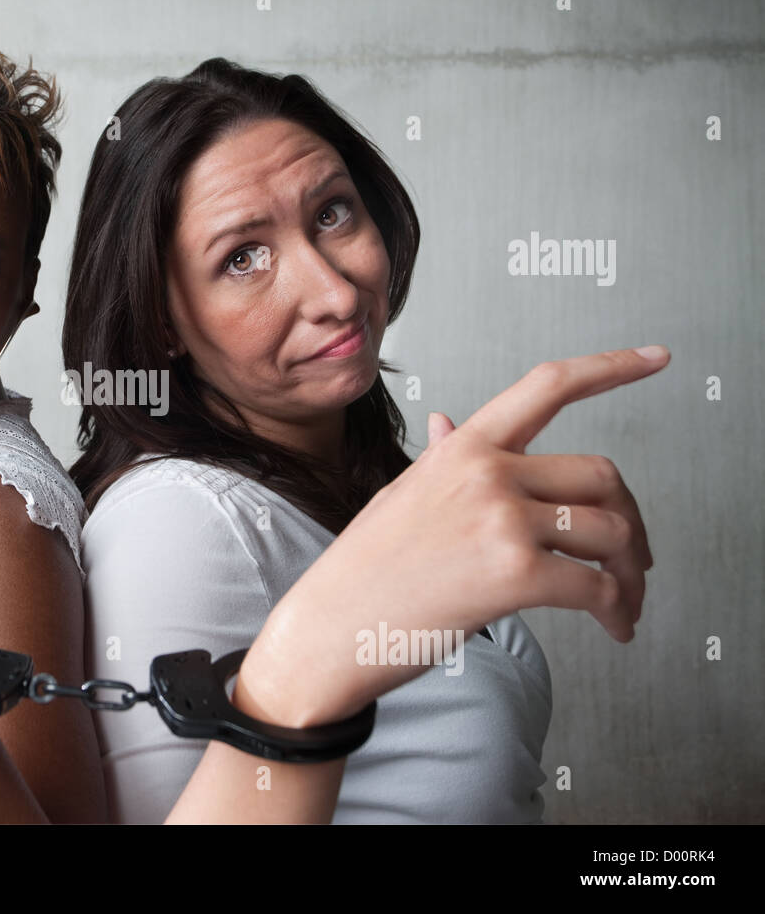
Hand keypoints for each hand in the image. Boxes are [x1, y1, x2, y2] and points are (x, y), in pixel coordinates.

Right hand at [240, 345, 668, 725]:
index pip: (548, 386)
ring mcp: (501, 519)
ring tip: (623, 603)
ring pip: (611, 532)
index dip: (612, 367)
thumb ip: (442, 459)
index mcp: (462, 448)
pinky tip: (612, 625)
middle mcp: (486, 472)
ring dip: (631, 575)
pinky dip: (617, 612)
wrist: (328, 627)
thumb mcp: (400, 496)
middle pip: (601, 475)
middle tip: (634, 558)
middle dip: (631, 521)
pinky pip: (597, 587)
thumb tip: (449, 422)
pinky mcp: (514, 573)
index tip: (656, 357)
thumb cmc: (362, 570)